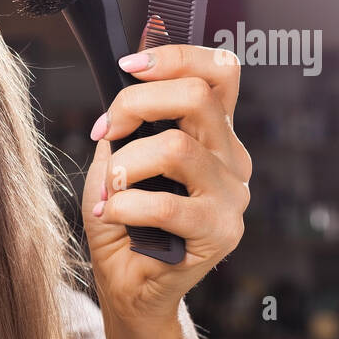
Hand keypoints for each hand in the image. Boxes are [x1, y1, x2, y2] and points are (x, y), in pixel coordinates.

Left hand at [81, 27, 251, 323]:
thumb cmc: (122, 217)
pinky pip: (166, 204)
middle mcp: (232, 158)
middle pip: (197, 97)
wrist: (126, 281)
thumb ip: (130, 121)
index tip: (129, 68)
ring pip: (176, 148)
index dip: (176, 57)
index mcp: (214, 132)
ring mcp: (232, 195)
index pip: (221, 71)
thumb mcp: (118, 157)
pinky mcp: (221, 232)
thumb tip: (130, 77)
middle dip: (135, 104)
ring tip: (110, 189)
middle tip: (106, 132)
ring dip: (126, 165)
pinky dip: (125, 206)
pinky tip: (111, 215)